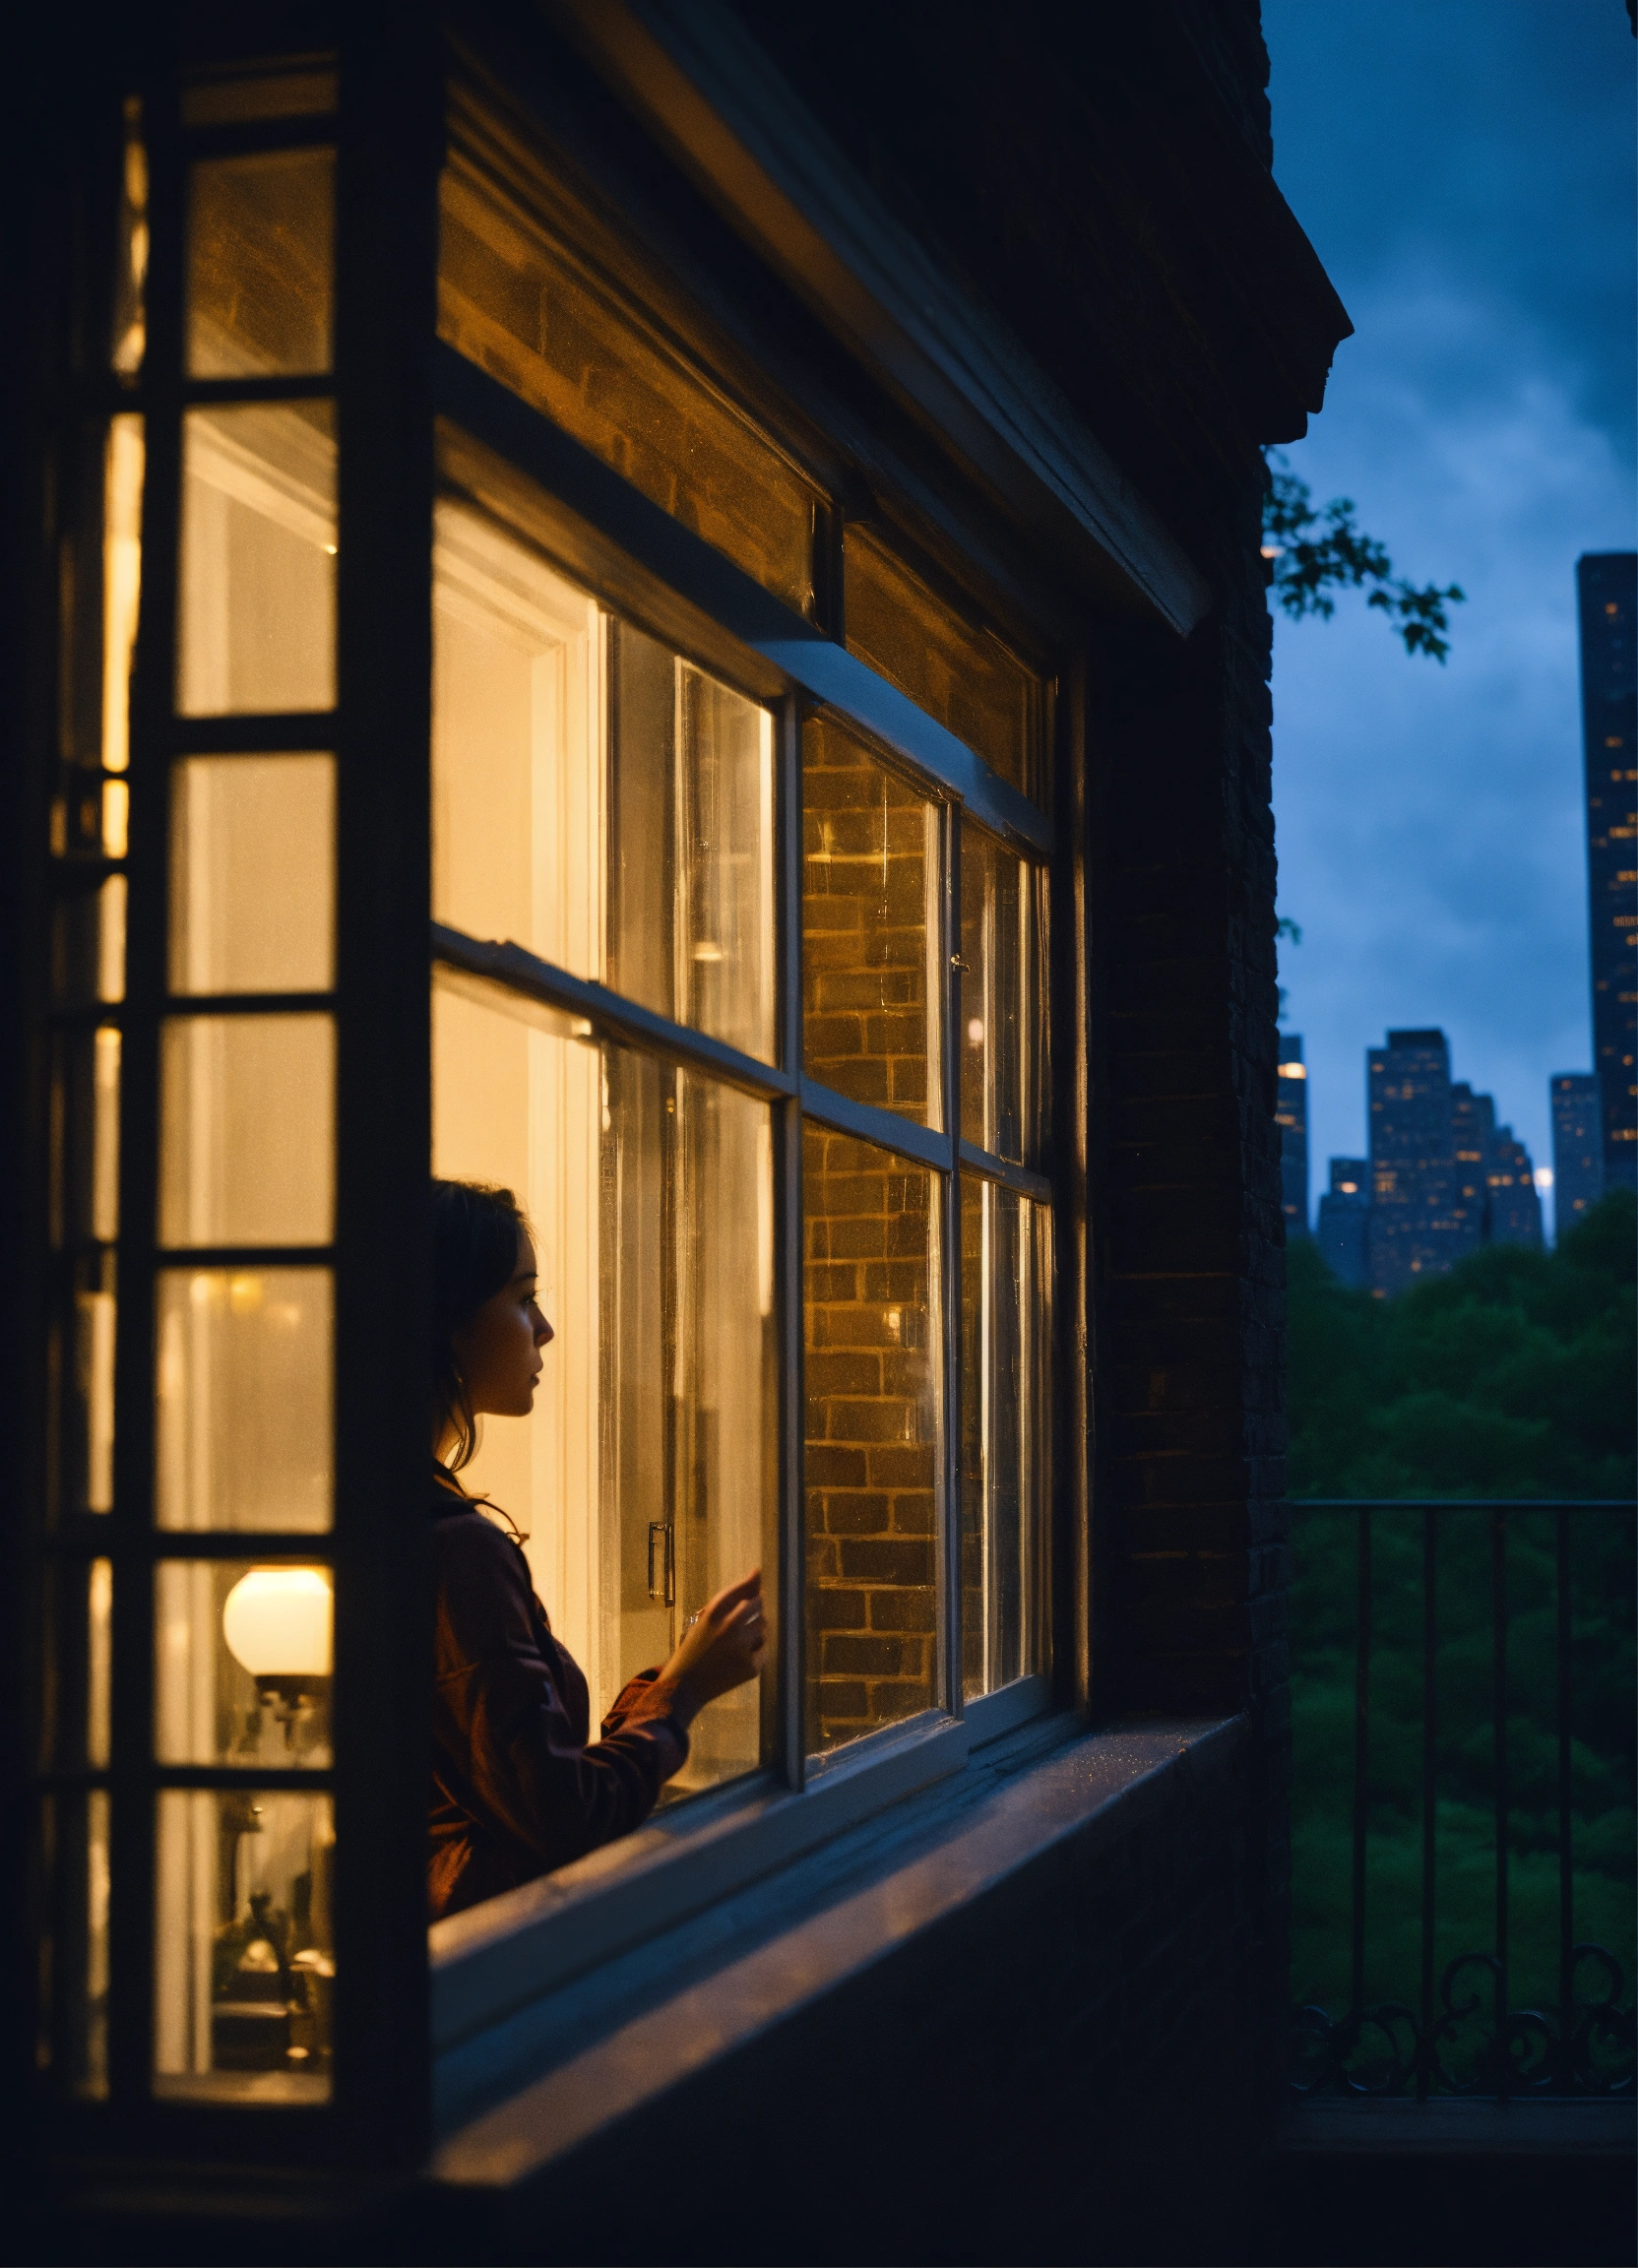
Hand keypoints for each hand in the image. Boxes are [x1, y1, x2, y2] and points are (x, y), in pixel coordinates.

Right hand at [663, 1568, 765, 1722]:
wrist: (684, 1688)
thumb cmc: (693, 1651)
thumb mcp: (702, 1623)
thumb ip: (728, 1604)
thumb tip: (756, 1579)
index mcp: (713, 1614)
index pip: (741, 1590)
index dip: (752, 1582)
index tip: (757, 1573)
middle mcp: (729, 1627)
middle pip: (758, 1606)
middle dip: (755, 1609)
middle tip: (743, 1621)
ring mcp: (742, 1647)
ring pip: (763, 1629)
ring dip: (756, 1632)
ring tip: (737, 1644)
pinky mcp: (751, 1666)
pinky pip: (763, 1650)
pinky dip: (756, 1653)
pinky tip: (738, 1660)